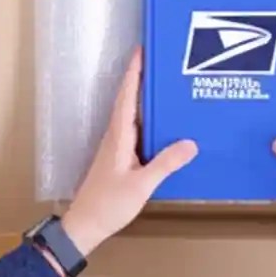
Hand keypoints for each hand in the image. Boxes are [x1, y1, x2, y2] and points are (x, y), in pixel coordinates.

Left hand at [60, 49, 197, 256]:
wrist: (85, 225)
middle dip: (142, 79)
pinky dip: (148, 121)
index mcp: (119, 136)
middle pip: (129, 101)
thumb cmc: (108, 204)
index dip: (133, 73)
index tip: (141, 51)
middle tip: (161, 61)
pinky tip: (163, 124)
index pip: (127, 97)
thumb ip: (166, 163)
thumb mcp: (142, 184)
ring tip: (165, 86)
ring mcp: (117, 147)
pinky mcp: (120, 158)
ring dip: (145, 99)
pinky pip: (137, 131)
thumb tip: (191, 143)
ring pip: (133, 115)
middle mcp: (116, 136)